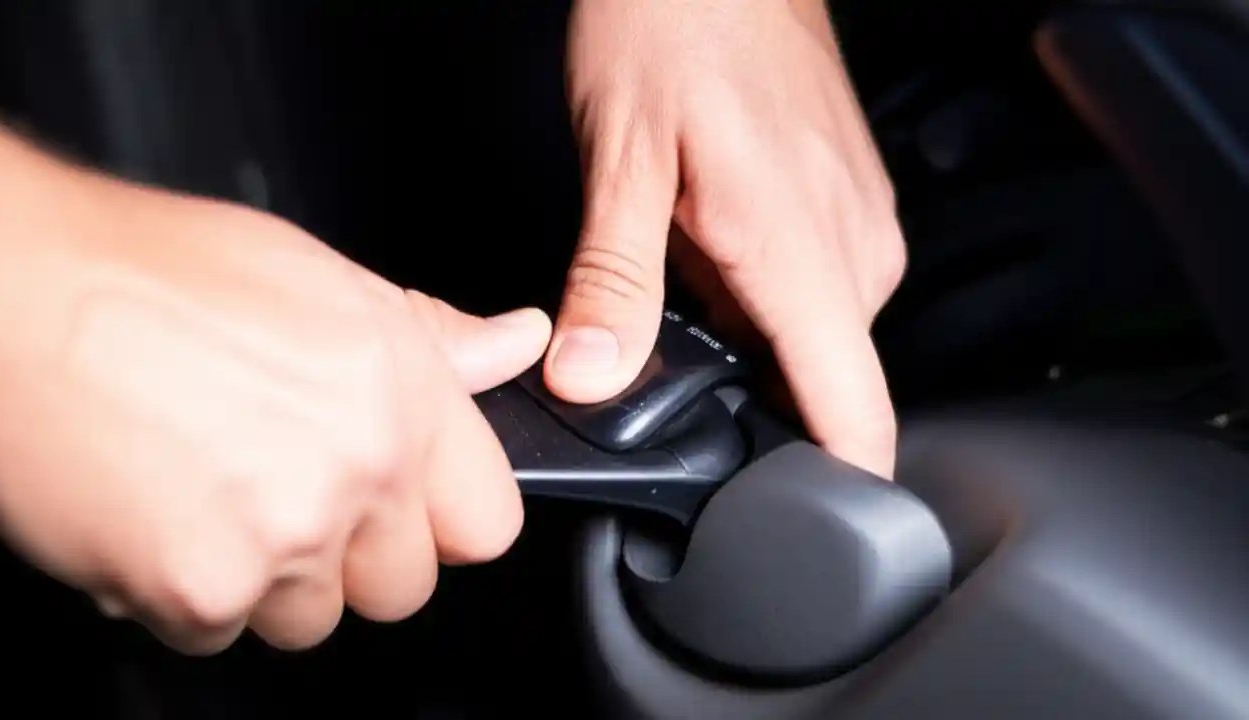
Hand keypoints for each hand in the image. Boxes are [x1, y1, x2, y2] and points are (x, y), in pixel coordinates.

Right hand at [0, 119, 550, 653]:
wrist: (12, 297)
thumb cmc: (153, 275)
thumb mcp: (322, 279)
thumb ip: (435, 337)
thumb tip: (517, 344)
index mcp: (400, 391)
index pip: (489, 521)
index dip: (447, 520)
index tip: (410, 508)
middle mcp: (355, 468)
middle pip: (403, 586)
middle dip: (354, 556)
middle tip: (288, 489)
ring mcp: (279, 537)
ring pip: (311, 618)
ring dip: (269, 578)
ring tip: (212, 491)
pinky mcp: (197, 591)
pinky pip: (220, 633)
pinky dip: (189, 592)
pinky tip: (160, 514)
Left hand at [551, 0, 905, 477]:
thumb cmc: (676, 24)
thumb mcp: (621, 158)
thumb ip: (613, 282)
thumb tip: (595, 375)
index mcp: (800, 249)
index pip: (855, 409)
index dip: (833, 486)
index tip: (794, 529)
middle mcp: (853, 246)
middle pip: (815, 381)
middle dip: (739, 390)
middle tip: (659, 332)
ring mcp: (861, 222)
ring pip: (808, 334)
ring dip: (742, 330)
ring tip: (679, 260)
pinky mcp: (851, 204)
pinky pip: (811, 287)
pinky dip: (756, 288)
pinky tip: (708, 236)